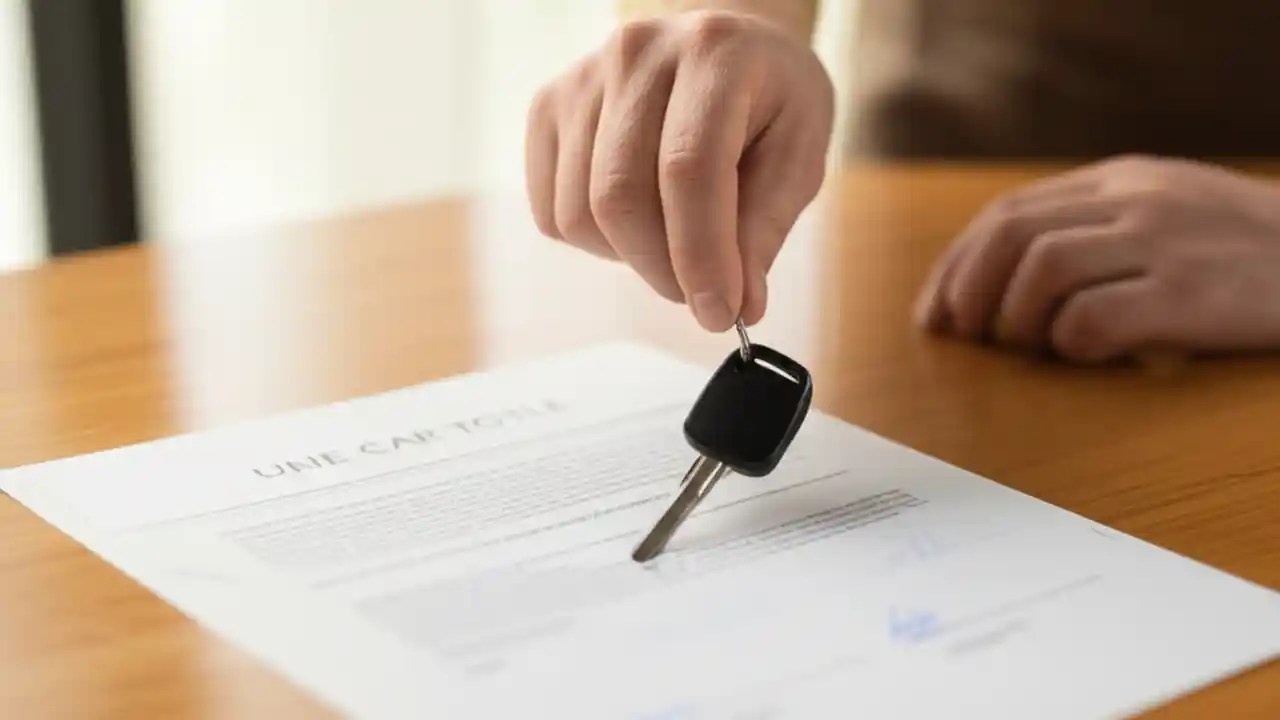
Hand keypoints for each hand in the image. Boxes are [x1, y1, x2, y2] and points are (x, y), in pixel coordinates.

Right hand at [525, 10, 833, 330]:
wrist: (721, 45)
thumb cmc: (767, 99)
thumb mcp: (798, 154)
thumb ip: (766, 227)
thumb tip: (740, 306)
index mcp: (714, 52)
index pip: (689, 169)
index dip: (701, 255)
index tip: (720, 313)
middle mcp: (636, 52)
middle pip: (621, 198)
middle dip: (663, 269)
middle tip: (703, 291)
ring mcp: (581, 78)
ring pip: (579, 215)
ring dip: (630, 258)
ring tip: (674, 238)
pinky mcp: (547, 108)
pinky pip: (551, 213)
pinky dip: (595, 242)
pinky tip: (638, 218)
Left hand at [914, 155, 1279, 362]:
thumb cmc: (1239, 250)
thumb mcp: (1164, 209)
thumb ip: (1089, 226)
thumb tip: (990, 278)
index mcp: (1119, 180)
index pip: (1008, 214)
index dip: (957, 266)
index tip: (936, 312)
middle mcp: (1134, 202)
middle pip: (1010, 235)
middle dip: (968, 290)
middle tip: (964, 336)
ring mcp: (1163, 243)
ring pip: (1041, 268)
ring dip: (1015, 317)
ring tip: (1030, 346)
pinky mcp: (1190, 294)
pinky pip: (1094, 316)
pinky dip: (1069, 342)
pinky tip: (1084, 354)